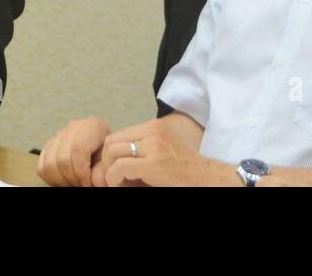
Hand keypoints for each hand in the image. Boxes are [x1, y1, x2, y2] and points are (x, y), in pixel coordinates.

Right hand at [37, 117, 111, 186]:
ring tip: (74, 183)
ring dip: (60, 180)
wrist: (106, 152)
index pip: (77, 150)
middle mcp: (74, 127)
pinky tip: (64, 179)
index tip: (88, 184)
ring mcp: (60, 134)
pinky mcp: (49, 145)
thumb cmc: (109, 158)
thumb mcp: (111, 161)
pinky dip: (51, 178)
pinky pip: (41, 166)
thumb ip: (103, 170)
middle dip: (72, 178)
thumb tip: (95, 181)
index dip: (81, 172)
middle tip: (81, 185)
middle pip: (62, 158)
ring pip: (49, 163)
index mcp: (93, 126)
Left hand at [100, 119, 238, 186]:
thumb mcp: (161, 151)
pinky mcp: (154, 163)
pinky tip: (119, 184)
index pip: (118, 135)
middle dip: (106, 161)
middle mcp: (152, 132)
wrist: (205, 178)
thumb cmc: (183, 170)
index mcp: (153, 127)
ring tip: (116, 182)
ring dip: (109, 170)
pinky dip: (114, 177)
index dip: (110, 153)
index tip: (113, 169)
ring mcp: (154, 146)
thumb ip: (142, 149)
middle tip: (111, 177)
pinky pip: (121, 166)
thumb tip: (114, 159)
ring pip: (113, 151)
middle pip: (112, 141)